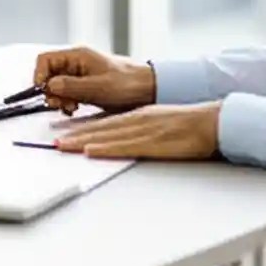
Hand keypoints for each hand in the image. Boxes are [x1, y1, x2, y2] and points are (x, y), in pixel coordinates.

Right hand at [33, 45, 155, 114]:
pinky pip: (67, 93)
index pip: (45, 60)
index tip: (43, 91)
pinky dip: (67, 102)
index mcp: (77, 56)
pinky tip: (75, 108)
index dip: (39, 75)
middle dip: (50, 91)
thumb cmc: (128, 83)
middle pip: (48, 74)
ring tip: (71, 107)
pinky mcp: (85, 86)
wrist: (148, 89)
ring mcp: (80, 75)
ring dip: (59, 98)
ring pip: (56, 86)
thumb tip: (49, 86)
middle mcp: (76, 63)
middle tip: (59, 104)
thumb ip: (71, 86)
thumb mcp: (97, 86)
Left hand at [55, 102, 222, 159]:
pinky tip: (90, 150)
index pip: (104, 120)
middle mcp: (136, 120)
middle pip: (99, 127)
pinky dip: (105, 148)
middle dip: (74, 133)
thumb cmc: (190, 124)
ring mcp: (143, 131)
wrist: (212, 122)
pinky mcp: (152, 144)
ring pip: (106, 136)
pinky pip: (123, 147)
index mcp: (139, 114)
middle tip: (53, 138)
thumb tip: (126, 136)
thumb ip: (142, 127)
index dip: (82, 125)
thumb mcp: (160, 120)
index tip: (64, 129)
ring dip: (81, 140)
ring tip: (61, 145)